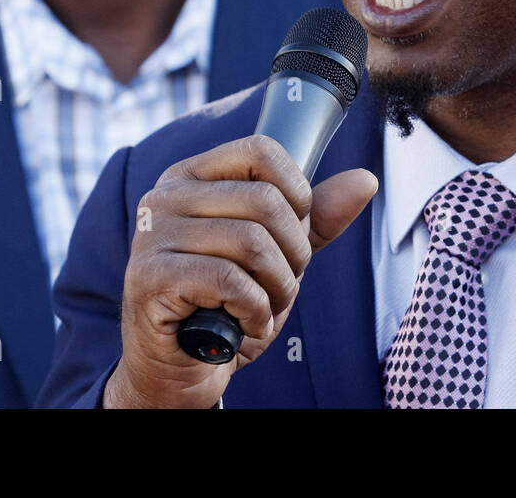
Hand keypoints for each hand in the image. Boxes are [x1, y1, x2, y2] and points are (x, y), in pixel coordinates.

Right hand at [103, 134, 376, 407]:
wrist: (183, 365)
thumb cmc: (228, 303)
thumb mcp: (279, 254)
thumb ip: (317, 217)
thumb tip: (365, 180)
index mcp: (193, 176)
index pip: (261, 150)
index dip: (296, 191)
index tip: (297, 229)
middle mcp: (165, 196)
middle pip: (265, 201)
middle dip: (294, 252)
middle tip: (282, 282)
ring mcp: (153, 236)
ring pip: (252, 242)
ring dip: (278, 286)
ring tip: (266, 305)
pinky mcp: (150, 278)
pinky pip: (230, 281)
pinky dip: (256, 310)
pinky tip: (248, 323)